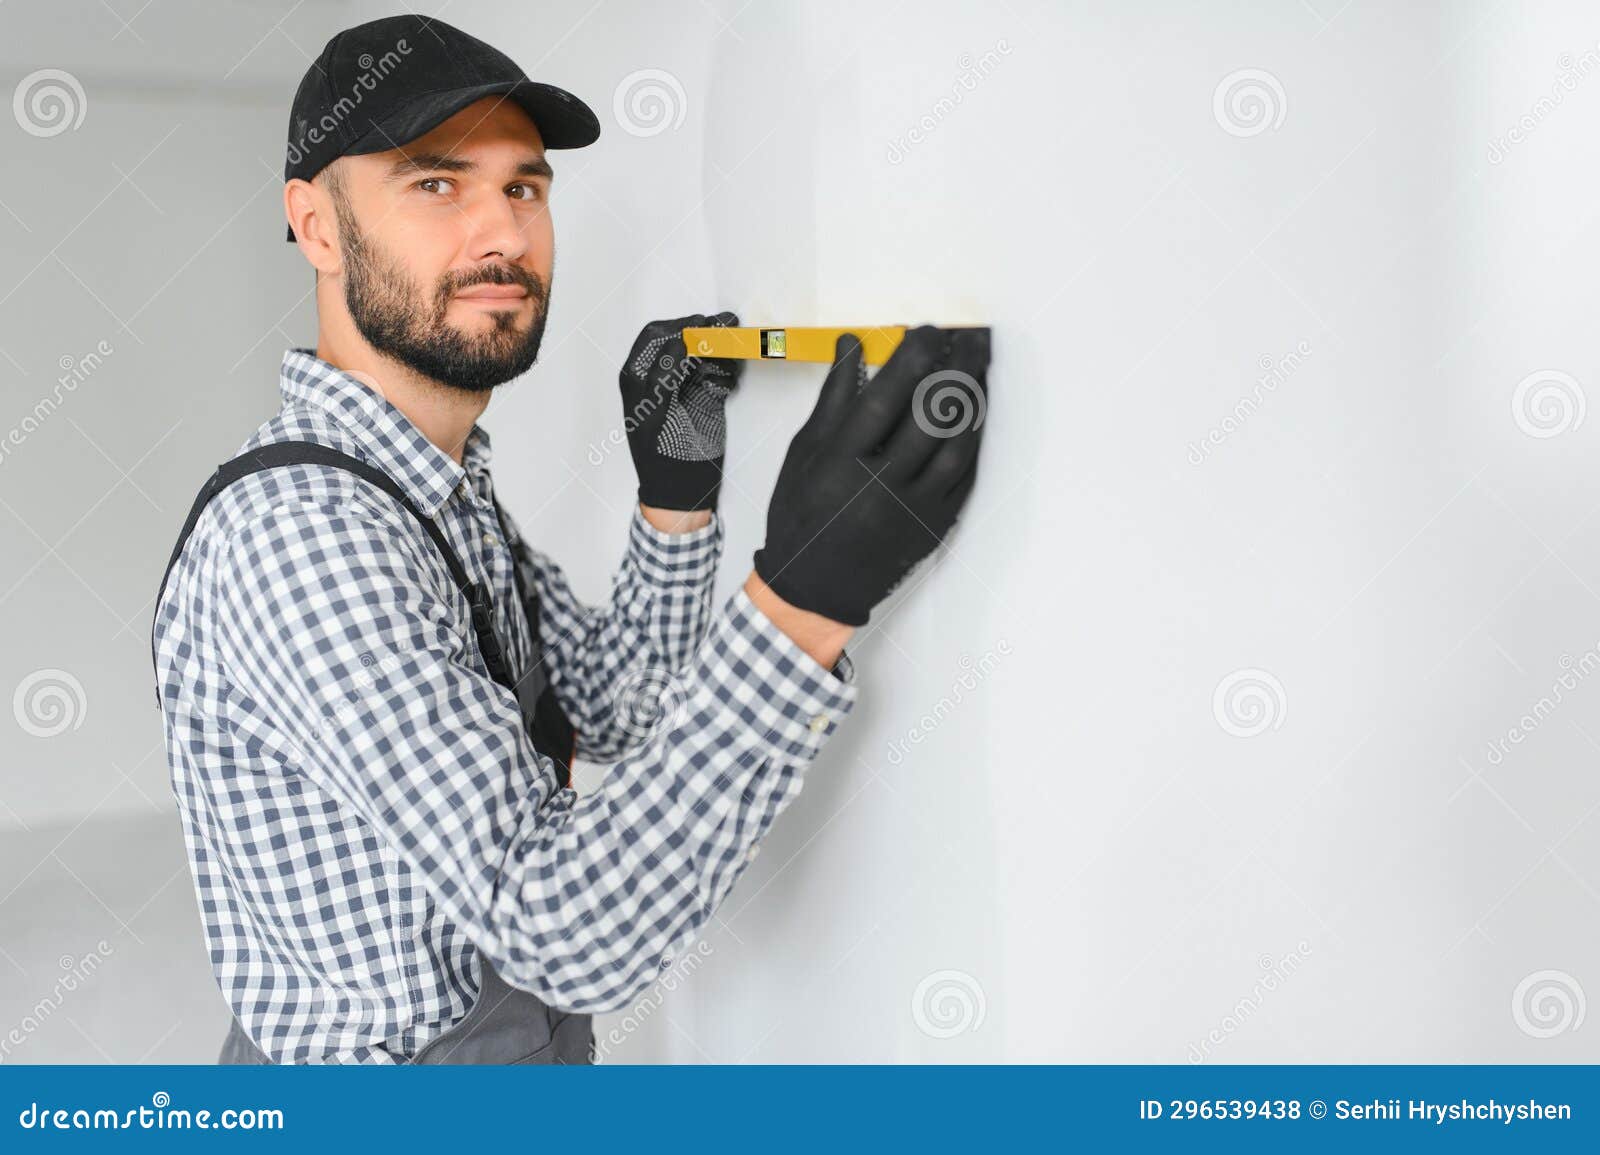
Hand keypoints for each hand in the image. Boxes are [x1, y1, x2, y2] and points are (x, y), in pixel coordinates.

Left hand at [618, 312, 742, 511]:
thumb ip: (662, 378)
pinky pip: (720, 373)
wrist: (682, 491)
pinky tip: (730, 380)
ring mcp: (686, 384)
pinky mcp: (708, 397)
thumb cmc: (659, 456)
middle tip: (728, 326)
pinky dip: (728, 372)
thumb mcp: (655, 415)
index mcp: (639, 376)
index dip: (679, 326)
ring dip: (720, 348)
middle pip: (684, 338)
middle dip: (705, 331)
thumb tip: (677, 343)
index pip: (656, 335)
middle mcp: (662, 375)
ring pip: (705, 352)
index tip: (703, 325)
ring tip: (734, 349)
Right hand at [753, 325, 989, 626]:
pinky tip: (976, 414)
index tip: (929, 331)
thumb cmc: (802, 515)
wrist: (815, 585)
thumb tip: (852, 344)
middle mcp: (879, 486)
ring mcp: (911, 509)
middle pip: (931, 416)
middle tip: (971, 338)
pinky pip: (964, 476)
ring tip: (980, 368)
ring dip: (975, 401)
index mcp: (840, 462)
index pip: (885, 398)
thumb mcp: (804, 453)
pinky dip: (973, 440)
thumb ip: (833, 398)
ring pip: (958, 445)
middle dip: (958, 367)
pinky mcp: (933, 527)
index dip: (913, 358)